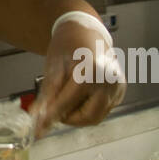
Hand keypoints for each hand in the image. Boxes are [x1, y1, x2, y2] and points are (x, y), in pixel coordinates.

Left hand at [29, 18, 125, 139]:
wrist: (84, 31)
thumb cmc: (67, 44)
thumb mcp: (53, 66)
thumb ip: (48, 95)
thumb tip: (39, 118)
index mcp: (92, 70)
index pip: (69, 102)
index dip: (52, 115)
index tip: (39, 128)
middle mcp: (110, 80)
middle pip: (89, 116)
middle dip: (69, 118)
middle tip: (54, 112)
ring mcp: (118, 86)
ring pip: (96, 116)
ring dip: (78, 115)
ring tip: (65, 100)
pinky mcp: (119, 91)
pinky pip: (103, 110)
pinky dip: (88, 109)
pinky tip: (78, 95)